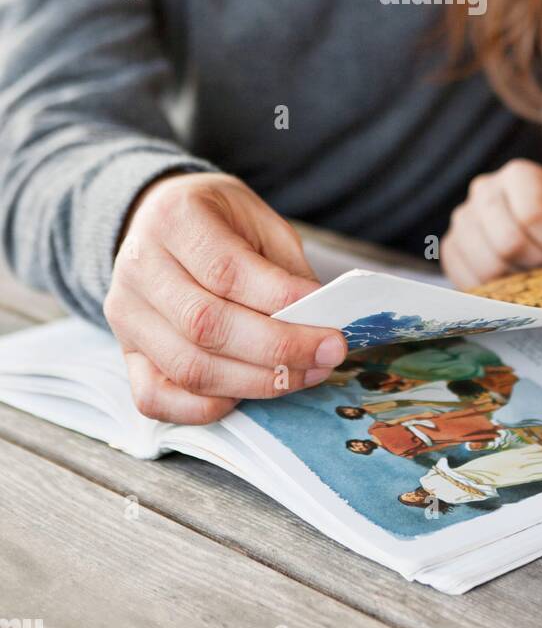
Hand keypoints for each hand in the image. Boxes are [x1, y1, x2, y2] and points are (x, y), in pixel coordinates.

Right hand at [104, 171, 346, 424]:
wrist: (160, 219)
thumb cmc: (218, 220)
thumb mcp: (258, 219)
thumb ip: (283, 270)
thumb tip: (319, 323)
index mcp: (174, 218)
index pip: (226, 272)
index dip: (282, 303)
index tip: (330, 322)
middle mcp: (139, 267)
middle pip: (206, 325)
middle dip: (279, 349)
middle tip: (329, 355)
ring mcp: (126, 315)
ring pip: (189, 368)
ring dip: (256, 381)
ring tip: (305, 374)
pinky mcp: (126, 354)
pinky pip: (156, 399)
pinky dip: (207, 408)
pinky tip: (249, 393)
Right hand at [440, 159, 541, 289]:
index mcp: (519, 174)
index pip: (530, 215)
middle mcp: (483, 189)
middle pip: (507, 242)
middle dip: (534, 262)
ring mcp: (462, 218)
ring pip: (486, 264)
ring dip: (514, 280)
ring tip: (527, 268)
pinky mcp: (450, 247)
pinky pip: (466, 278)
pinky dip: (493, 290)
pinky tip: (508, 279)